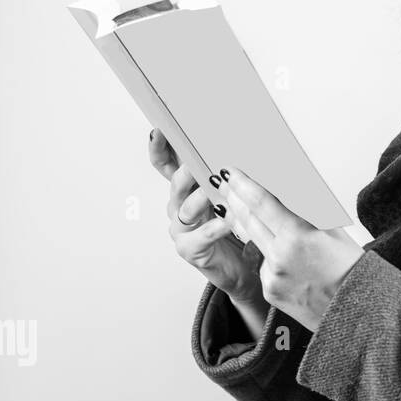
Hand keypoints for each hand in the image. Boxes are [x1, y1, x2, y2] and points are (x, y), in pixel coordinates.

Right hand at [148, 129, 263, 307]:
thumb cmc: (236, 229)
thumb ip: (227, 177)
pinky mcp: (190, 249)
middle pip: (175, 186)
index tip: (158, 132)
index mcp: (186, 191)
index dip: (160, 150)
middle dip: (184, 175)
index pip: (167, 167)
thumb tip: (235, 150)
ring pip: (185, 210)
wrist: (242, 268)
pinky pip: (200, 236)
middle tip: (194, 166)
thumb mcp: (231, 197)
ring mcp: (182, 229)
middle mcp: (179, 208)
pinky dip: (214, 227)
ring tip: (214, 194)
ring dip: (200, 200)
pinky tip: (227, 221)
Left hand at [213, 165, 363, 332]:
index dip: (243, 185)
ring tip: (238, 206)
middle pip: (249, 219)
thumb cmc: (350, 268)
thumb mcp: (334, 232)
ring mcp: (272, 275)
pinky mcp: (270, 290)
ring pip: (254, 242)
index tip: (231, 172)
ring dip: (244, 222)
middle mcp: (281, 255)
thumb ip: (308, 212)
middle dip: (236, 199)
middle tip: (225, 183)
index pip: (262, 203)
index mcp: (299, 236)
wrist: (355, 310)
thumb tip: (289, 191)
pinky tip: (281, 255)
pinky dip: (268, 255)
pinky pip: (264, 265)